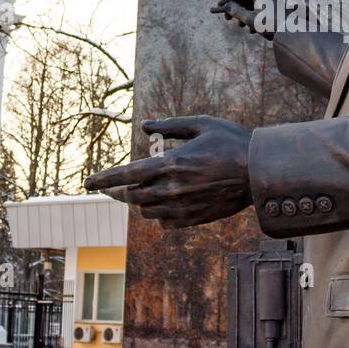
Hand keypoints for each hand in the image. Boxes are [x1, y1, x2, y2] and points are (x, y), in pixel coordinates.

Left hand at [84, 116, 252, 228]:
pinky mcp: (195, 219)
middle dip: (121, 191)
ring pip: (147, 212)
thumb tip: (145, 127)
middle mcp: (173, 189)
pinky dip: (159, 215)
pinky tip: (165, 204)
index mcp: (171, 164)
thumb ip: (170, 126)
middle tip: (115, 187)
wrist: (260, 171)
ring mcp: (183, 207)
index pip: (126, 175)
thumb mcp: (201, 124)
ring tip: (144, 192)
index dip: (104, 179)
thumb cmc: (232, 141)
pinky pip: (165, 223)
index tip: (88, 182)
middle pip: (132, 197)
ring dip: (140, 202)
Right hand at [210, 0, 276, 40]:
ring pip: (253, 6)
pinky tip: (252, 31)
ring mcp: (273, 2)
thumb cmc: (271, 25)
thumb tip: (227, 6)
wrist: (293, 33)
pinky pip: (261, 12)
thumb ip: (236, 12)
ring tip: (240, 26)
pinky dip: (253, 19)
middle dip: (236, 9)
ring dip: (244, 15)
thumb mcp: (250, 19)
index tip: (219, 5)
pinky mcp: (277, 11)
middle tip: (226, 18)